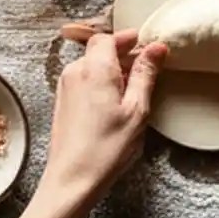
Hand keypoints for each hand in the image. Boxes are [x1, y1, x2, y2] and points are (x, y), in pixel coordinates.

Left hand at [41, 30, 167, 208]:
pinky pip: (83, 81)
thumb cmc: (106, 148)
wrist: (72, 179)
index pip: (108, 38)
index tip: (146, 46)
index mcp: (95, 69)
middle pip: (99, 50)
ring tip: (132, 89)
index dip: (128, 39)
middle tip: (145, 67)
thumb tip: (156, 49)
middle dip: (122, 54)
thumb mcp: (137, 110)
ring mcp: (65, 87)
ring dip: (111, 70)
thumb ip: (145, 75)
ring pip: (91, 65)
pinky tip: (114, 103)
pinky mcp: (63, 102)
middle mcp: (75, 72)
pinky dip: (100, 83)